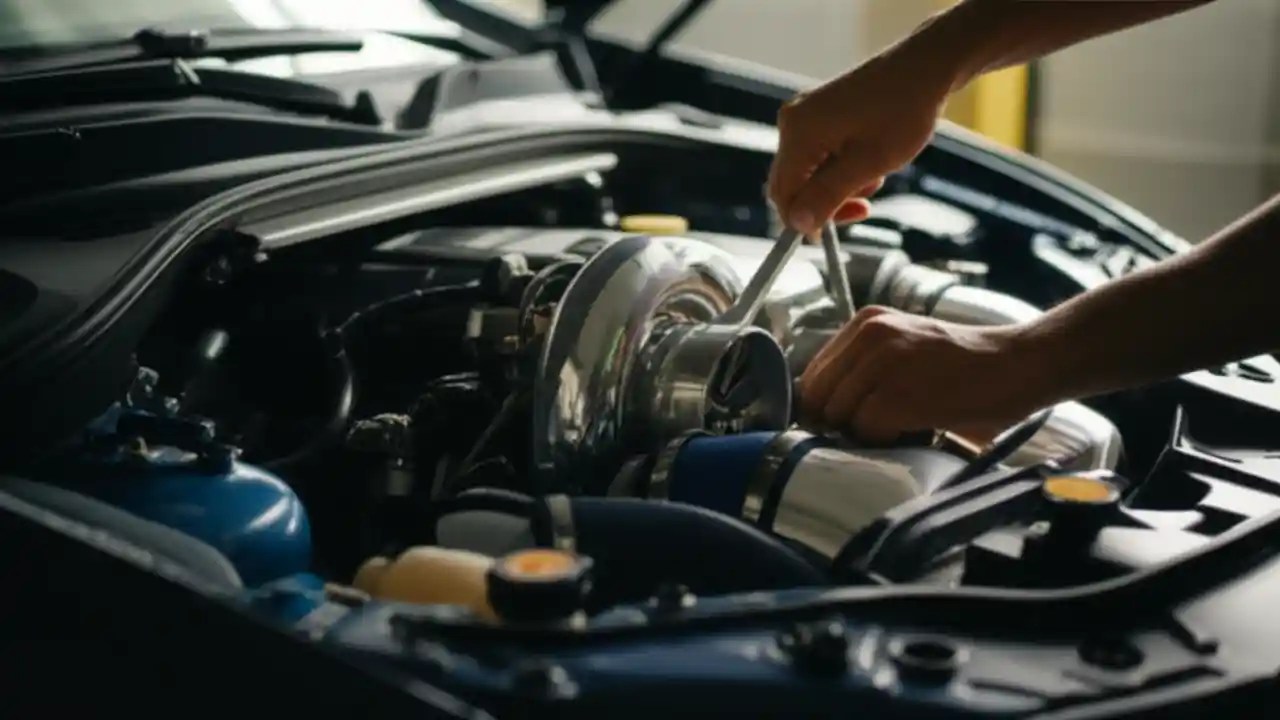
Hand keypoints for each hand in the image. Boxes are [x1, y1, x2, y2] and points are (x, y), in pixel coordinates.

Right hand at [767, 43, 953, 234]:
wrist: (925, 66)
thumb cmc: (902, 112)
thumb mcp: (868, 164)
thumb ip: (829, 196)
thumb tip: (798, 225)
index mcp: (798, 133)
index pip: (782, 193)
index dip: (800, 221)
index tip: (828, 238)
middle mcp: (793, 122)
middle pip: (790, 183)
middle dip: (822, 203)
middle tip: (862, 209)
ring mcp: (806, 115)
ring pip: (807, 172)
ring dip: (836, 186)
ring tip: (875, 178)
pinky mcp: (820, 112)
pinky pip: (818, 154)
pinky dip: (839, 167)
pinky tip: (868, 162)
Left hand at [797, 307, 1055, 442]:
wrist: (1019, 364)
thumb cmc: (966, 365)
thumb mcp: (905, 346)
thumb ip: (864, 366)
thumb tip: (822, 410)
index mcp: (866, 322)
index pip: (812, 374)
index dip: (824, 405)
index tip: (845, 421)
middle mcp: (869, 335)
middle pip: (818, 397)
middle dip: (838, 422)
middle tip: (873, 429)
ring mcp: (882, 364)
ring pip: (837, 416)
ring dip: (862, 432)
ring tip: (898, 427)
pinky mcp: (897, 395)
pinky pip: (865, 430)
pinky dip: (884, 440)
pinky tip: (913, 430)